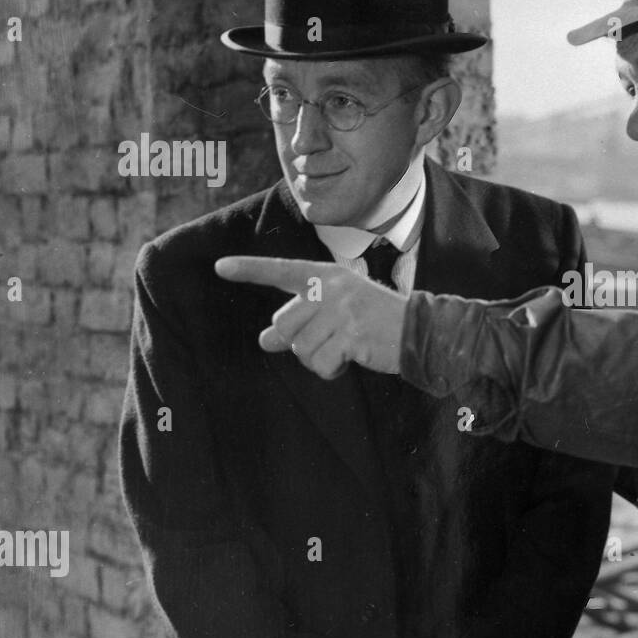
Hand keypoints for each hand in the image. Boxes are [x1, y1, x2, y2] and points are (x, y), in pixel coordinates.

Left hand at [214, 256, 408, 378]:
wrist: (417, 330)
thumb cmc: (373, 320)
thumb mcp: (336, 312)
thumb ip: (300, 321)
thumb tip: (264, 340)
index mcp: (325, 276)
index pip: (281, 270)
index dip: (249, 270)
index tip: (220, 267)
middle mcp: (330, 289)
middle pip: (283, 325)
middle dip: (299, 342)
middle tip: (328, 340)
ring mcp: (341, 311)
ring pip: (300, 349)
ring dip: (318, 359)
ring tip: (343, 349)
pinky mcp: (351, 335)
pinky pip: (320, 363)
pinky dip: (331, 370)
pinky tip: (350, 360)